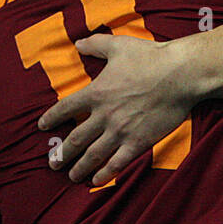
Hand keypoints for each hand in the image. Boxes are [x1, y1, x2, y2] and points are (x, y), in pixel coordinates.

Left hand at [37, 33, 196, 185]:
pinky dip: (105, 173)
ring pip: (93, 155)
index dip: (52, 118)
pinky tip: (96, 180)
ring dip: (79, 167)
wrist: (180, 75)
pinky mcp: (138, 142)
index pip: (65, 108)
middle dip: (62, 153)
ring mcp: (120, 131)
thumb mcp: (118, 45)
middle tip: (52, 163)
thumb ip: (95, 44)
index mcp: (96, 92)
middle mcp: (104, 115)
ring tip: (70, 176)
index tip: (42, 127)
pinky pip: (117, 162)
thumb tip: (77, 42)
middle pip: (76, 139)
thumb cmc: (150, 57)